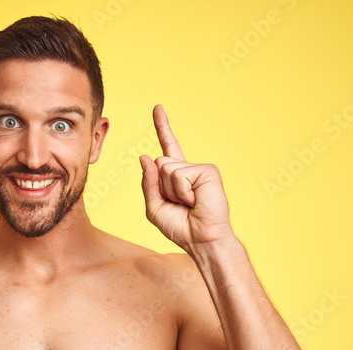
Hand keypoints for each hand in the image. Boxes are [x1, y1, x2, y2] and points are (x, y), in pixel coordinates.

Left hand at [139, 105, 232, 248]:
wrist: (201, 239)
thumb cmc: (180, 227)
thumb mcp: (154, 207)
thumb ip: (148, 183)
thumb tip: (145, 157)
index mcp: (176, 175)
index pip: (167, 147)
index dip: (162, 127)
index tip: (157, 108)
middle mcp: (188, 168)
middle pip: (158, 164)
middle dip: (161, 187)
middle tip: (180, 204)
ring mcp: (199, 168)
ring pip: (167, 168)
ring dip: (172, 190)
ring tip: (188, 202)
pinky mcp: (207, 170)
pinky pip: (179, 174)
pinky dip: (182, 191)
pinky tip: (195, 199)